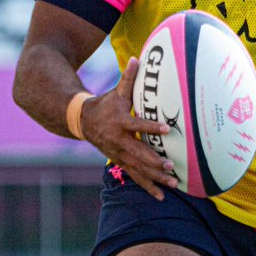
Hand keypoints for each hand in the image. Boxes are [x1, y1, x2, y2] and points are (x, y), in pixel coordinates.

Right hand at [81, 57, 177, 199]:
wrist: (83, 121)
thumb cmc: (106, 104)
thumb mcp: (116, 91)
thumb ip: (129, 78)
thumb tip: (138, 58)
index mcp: (120, 122)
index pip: (137, 125)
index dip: (151, 128)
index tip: (167, 129)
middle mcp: (119, 141)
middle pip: (138, 153)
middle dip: (154, 161)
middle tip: (171, 166)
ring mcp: (119, 154)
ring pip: (138, 168)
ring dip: (155, 178)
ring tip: (173, 184)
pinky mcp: (120, 162)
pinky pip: (135, 176)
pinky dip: (148, 187)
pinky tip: (161, 196)